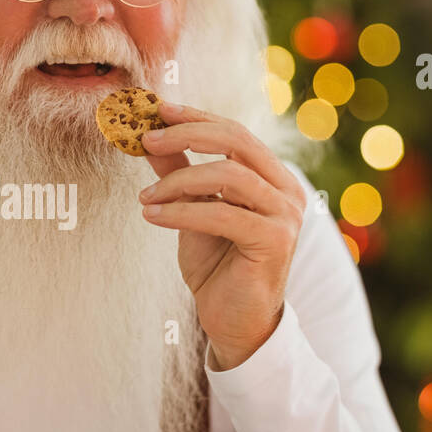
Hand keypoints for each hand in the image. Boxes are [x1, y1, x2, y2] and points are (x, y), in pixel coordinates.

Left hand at [138, 101, 306, 370]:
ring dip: (177, 181)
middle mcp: (286, 190)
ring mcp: (285, 215)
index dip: (195, 117)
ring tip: (145, 197)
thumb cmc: (218, 266)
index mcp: (271, 177)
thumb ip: (177, 173)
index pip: (233, 132)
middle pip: (237, 140)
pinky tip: (153, 216)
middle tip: (146, 138)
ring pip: (228, 175)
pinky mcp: (274, 242)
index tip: (156, 109)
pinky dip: (181, 211)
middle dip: (187, 134)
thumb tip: (149, 137)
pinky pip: (222, 214)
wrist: (235, 321)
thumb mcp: (192, 211)